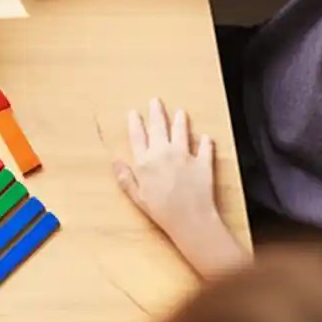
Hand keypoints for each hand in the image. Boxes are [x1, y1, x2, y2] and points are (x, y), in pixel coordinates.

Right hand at [113, 99, 248, 277]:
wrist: (190, 219)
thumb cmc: (161, 211)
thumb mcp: (136, 196)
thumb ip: (125, 177)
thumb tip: (115, 161)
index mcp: (145, 162)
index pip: (138, 136)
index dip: (135, 123)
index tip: (134, 113)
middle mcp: (164, 153)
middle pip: (159, 127)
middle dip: (156, 113)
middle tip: (155, 102)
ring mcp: (185, 156)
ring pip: (181, 131)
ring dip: (180, 121)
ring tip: (180, 113)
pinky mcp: (203, 162)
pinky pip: (206, 147)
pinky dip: (205, 141)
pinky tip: (205, 138)